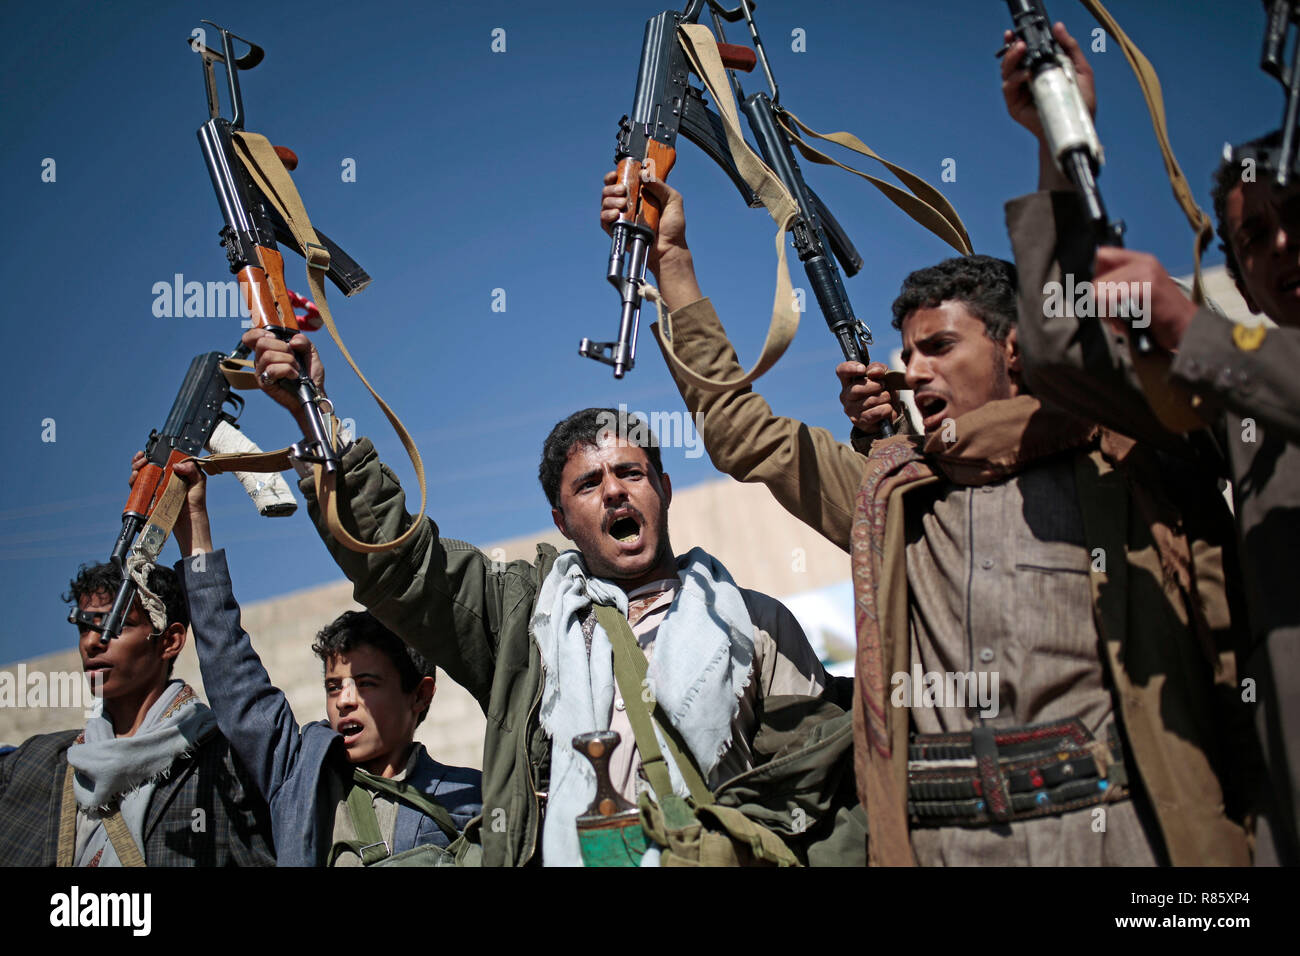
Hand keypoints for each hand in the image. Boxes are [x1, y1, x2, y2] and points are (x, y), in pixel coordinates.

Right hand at [129, 452, 210, 556]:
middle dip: (141, 459)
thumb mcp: (199, 481)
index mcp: (176, 471)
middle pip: (148, 464)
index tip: (149, 452)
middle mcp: (164, 477)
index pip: (162, 458)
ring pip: (141, 473)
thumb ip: (191, 470)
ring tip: (138, 467)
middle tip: (142, 458)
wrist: (189, 519)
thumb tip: (176, 465)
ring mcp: (156, 486)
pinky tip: (136, 476)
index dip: (154, 454)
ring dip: (136, 467)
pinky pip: (138, 486)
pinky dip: (134, 480)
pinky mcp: (150, 496)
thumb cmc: (196, 501)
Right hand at [244, 328, 325, 430]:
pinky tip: (294, 375)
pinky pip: (272, 369)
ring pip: (268, 356)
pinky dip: (287, 370)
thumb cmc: (310, 375)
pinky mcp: (264, 383)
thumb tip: (293, 340)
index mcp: (269, 350)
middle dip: (282, 347)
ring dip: (288, 360)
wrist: (314, 393)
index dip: (258, 333)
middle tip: (292, 357)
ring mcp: (261, 372)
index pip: (250, 337)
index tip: (274, 336)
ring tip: (295, 368)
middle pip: (261, 343)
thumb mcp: (310, 353)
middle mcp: (261, 360)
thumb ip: (304, 341)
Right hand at [600, 168, 691, 281]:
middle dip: (612, 187)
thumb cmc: (673, 227)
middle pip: (609, 189)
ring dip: (610, 199)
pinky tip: (616, 214)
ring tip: (623, 204)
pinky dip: (606, 214)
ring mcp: (621, 217)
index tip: (617, 174)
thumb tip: (642, 173)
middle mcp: (627, 204)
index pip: (622, 180)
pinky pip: (604, 220)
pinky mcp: (616, 230)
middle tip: (624, 191)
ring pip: (605, 202)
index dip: (616, 175)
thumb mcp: (672, 199)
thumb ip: (659, 185)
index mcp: (639, 193)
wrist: (669, 248)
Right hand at [837, 361, 897, 432]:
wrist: (888, 412)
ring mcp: (850, 410)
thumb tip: (874, 372)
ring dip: (885, 398)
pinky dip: (886, 410)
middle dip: (876, 386)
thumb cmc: (882, 391)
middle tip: (884, 386)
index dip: (850, 368)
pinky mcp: (858, 422)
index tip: (863, 369)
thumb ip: (878, 369)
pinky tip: (887, 409)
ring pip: (870, 401)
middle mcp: (845, 396)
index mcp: (848, 381)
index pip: (841, 371)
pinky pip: (875, 413)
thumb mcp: (883, 376)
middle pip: (857, 389)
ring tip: (887, 398)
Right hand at [1000, 22, 1095, 141]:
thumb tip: (1058, 27)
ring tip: (1020, 51)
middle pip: (1012, 61)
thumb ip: (1070, 48)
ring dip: (1011, 60)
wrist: (1074, 128)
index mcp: (1040, 70)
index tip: (1014, 33)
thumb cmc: (1078, 103)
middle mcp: (1027, 80)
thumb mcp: (1079, 69)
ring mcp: (1019, 93)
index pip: (1024, 53)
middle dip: (1012, 49)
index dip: (1017, 42)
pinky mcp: (1015, 105)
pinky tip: (1025, 74)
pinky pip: (1009, 88)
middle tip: (1020, 42)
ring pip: (1007, 72)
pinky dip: (1015, 79)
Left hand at [1092, 247, 1198, 350]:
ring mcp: (1146, 273)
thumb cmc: (1160, 317)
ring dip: (1105, 312)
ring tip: (1120, 321)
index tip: (1096, 294)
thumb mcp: (1139, 293)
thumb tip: (1087, 287)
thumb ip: (1117, 284)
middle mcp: (1144, 262)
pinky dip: (1111, 317)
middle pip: (1096, 278)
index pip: (1101, 254)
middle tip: (1113, 316)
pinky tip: (1124, 324)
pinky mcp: (1146, 288)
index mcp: (1142, 260)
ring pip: (1100, 290)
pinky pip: (1110, 300)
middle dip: (1098, 302)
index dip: (1093, 274)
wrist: (1189, 330)